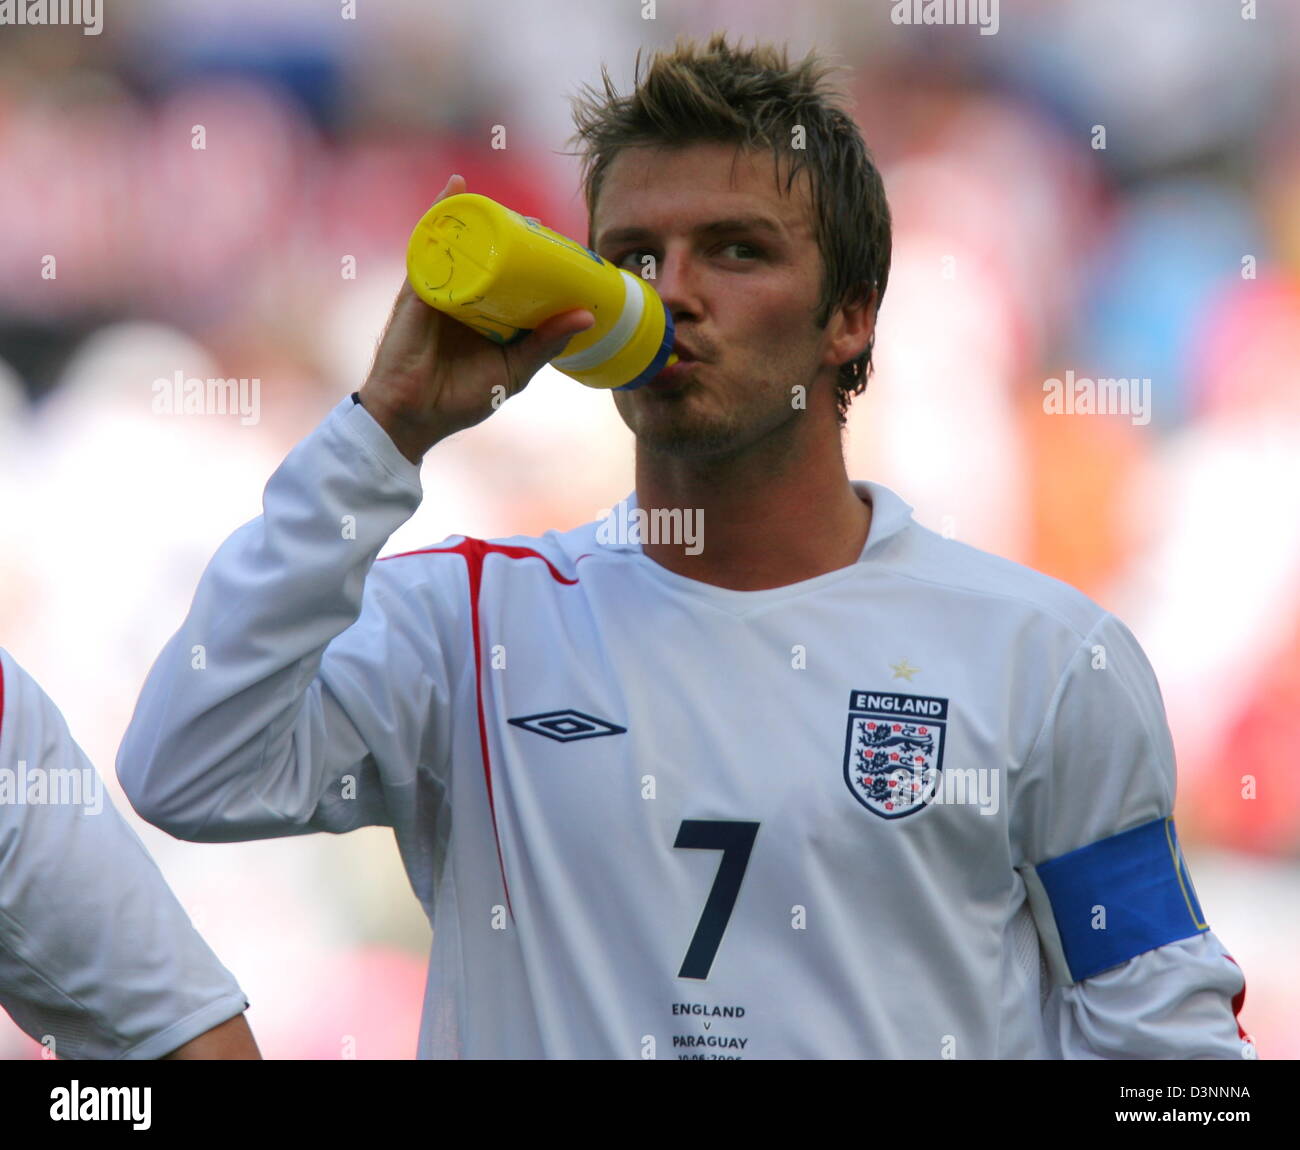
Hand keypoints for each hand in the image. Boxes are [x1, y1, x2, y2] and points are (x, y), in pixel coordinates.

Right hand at [358, 174, 595, 462]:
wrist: (412, 417)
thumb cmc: (460, 398)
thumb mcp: (514, 369)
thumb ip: (546, 343)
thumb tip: (587, 314)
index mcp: (484, 317)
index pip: (507, 278)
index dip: (527, 259)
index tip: (555, 245)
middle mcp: (461, 298)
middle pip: (483, 256)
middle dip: (504, 233)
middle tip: (535, 223)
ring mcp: (437, 290)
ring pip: (457, 245)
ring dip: (473, 217)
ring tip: (494, 199)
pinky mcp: (416, 289)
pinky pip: (428, 245)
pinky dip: (439, 217)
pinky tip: (454, 193)